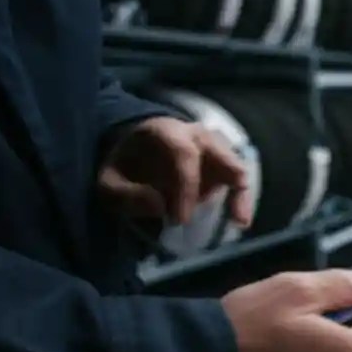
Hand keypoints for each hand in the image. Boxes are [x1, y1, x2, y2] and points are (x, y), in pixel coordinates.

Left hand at [99, 116, 252, 226]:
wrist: (139, 151)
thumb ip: (125, 194)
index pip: (183, 152)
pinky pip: (240, 182)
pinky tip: (241, 221)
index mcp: (166, 130)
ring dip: (237, 195)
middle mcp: (198, 136)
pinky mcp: (224, 167)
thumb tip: (160, 208)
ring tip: (238, 221)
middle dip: (220, 184)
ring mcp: (215, 150)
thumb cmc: (128, 165)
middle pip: (220, 154)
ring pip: (236, 168)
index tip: (179, 219)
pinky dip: (242, 200)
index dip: (186, 186)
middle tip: (216, 213)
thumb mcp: (109, 179)